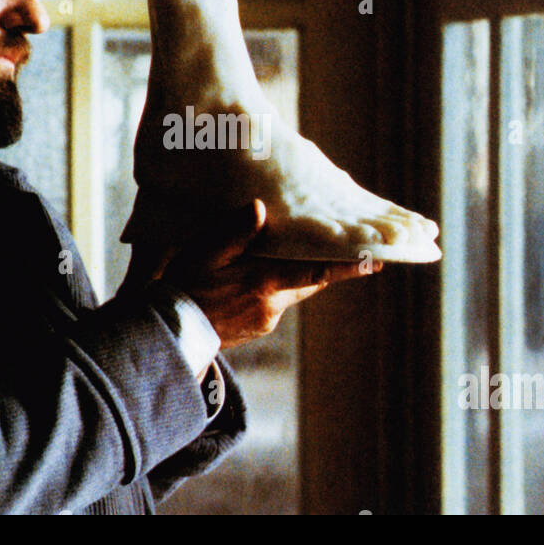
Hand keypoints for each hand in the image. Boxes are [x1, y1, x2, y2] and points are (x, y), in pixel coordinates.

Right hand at [123, 199, 381, 348]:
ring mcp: (264, 320)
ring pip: (293, 291)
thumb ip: (234, 232)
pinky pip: (275, 302)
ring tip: (298, 255)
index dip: (348, 266)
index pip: (316, 272)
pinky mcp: (254, 328)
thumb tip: (261, 208)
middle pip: (310, 282)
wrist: (166, 335)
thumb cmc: (182, 289)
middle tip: (352, 252)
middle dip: (328, 267)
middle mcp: (272, 305)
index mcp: (264, 284)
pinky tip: (260, 277)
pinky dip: (277, 287)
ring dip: (298, 275)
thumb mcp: (203, 254)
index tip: (377, 259)